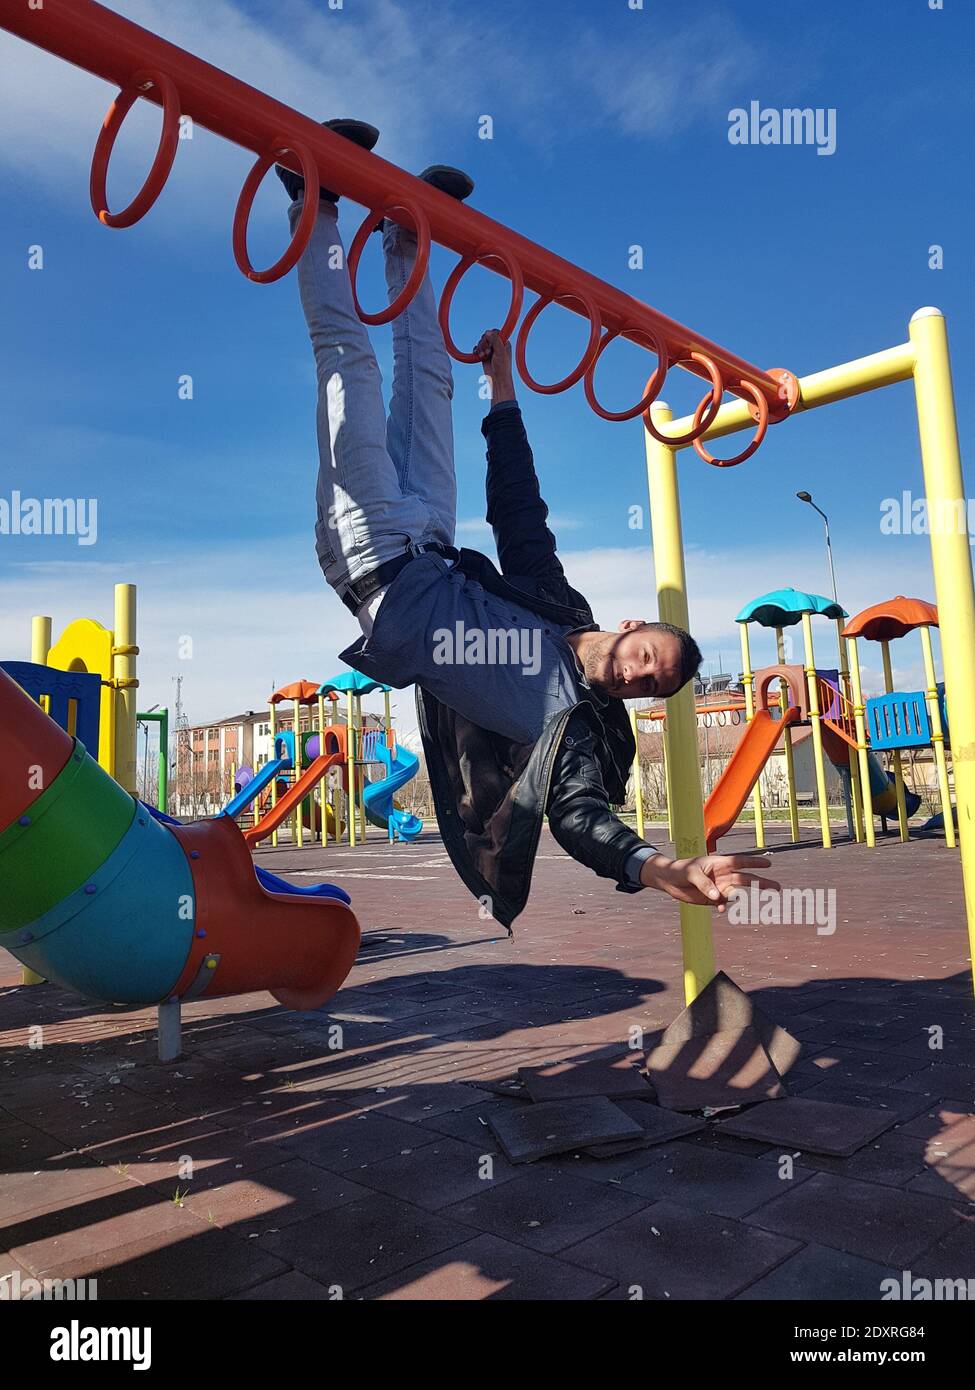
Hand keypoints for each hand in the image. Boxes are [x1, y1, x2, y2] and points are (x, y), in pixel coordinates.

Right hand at [474, 328, 514, 399]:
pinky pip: (477, 348)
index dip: (490, 337)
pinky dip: (476, 351)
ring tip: (483, 356)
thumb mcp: (500, 352)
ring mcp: (490, 350)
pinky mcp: (484, 355)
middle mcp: (498, 345)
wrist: (497, 380)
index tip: (490, 344)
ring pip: (481, 342)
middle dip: (484, 344)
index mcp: (504, 342)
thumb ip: (495, 341)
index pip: (495, 332)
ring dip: (480, 348)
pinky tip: (478, 356)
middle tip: (487, 352)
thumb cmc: (502, 368)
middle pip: (486, 336)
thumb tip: (488, 332)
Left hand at [640, 852, 779, 913]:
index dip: (754, 862)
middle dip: (762, 883)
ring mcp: (719, 887)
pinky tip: (720, 910)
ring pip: (738, 893)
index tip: (768, 863)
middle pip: (746, 878)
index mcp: (719, 863)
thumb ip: (704, 884)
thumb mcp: (690, 873)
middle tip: (777, 887)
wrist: (669, 880)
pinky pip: (723, 904)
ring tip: (757, 904)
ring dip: (746, 898)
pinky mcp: (713, 899)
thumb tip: (718, 896)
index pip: (740, 861)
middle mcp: (723, 875)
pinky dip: (723, 907)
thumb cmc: (680, 870)